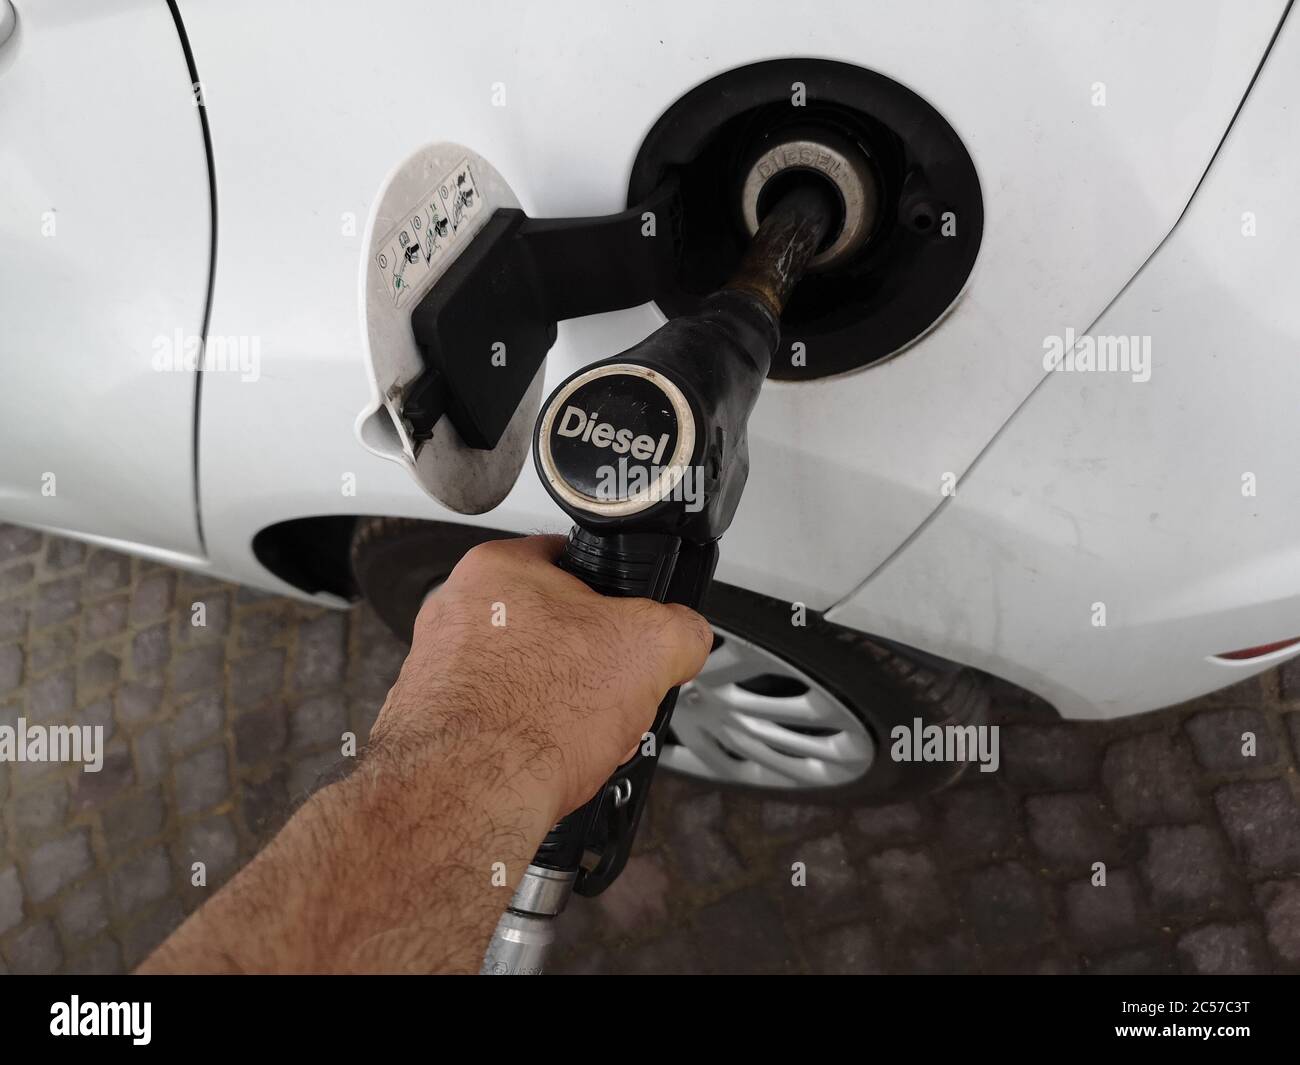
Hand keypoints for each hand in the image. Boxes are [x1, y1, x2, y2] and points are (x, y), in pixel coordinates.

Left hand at [372, 534, 712, 818]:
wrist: (467, 795)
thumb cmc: (530, 717)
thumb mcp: (650, 649)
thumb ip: (680, 628)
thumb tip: (686, 634)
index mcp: (497, 569)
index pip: (568, 560)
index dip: (611, 597)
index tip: (624, 624)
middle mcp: (454, 611)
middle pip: (545, 625)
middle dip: (583, 662)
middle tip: (606, 690)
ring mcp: (437, 667)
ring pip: (519, 675)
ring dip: (554, 702)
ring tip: (576, 732)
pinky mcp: (429, 719)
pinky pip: (493, 719)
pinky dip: (521, 736)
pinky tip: (543, 756)